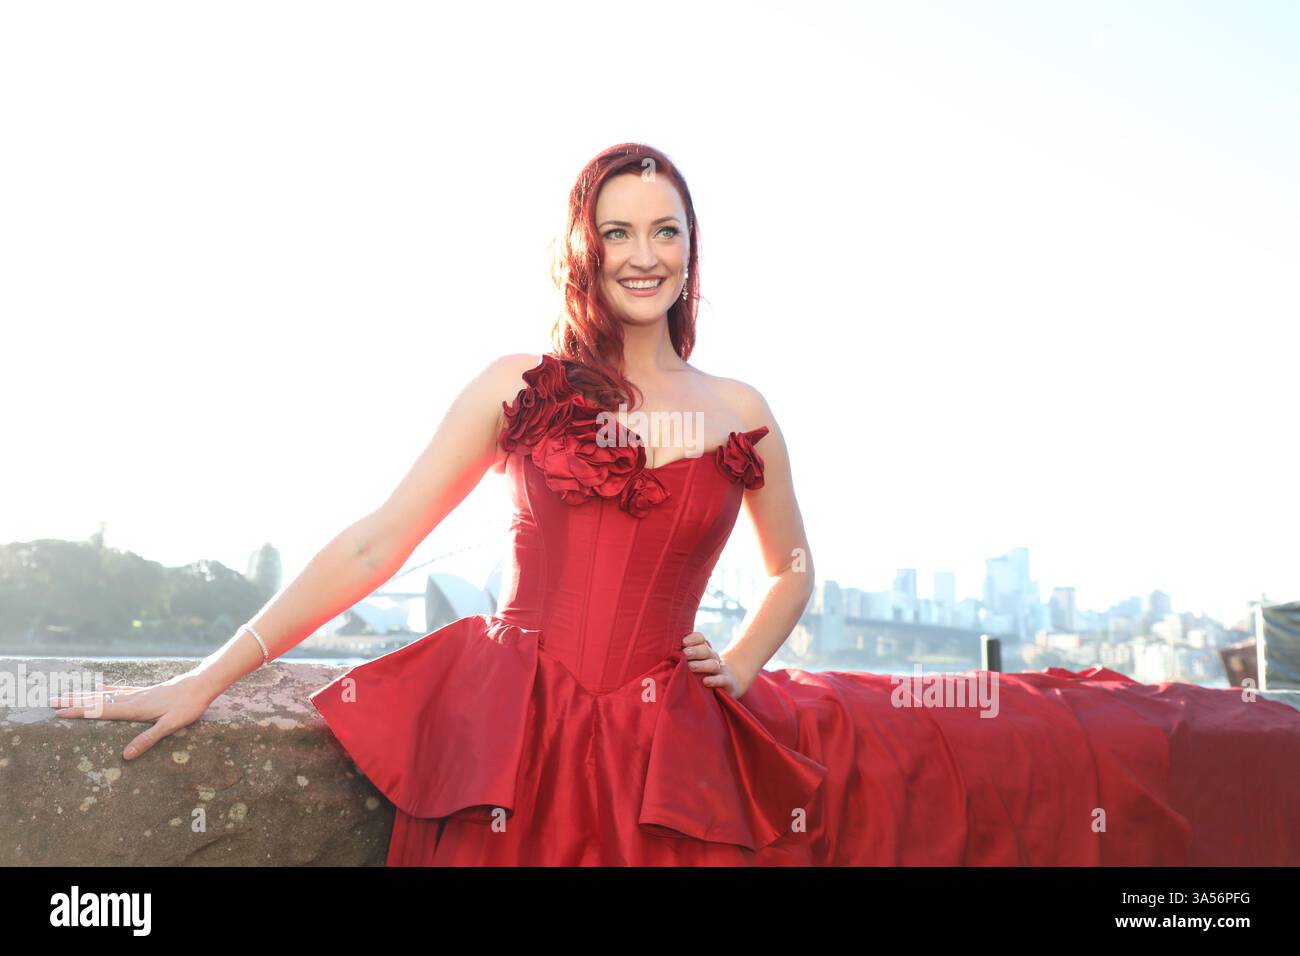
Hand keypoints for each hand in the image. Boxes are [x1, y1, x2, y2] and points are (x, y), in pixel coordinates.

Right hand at [49, 670, 219, 760]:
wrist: (202, 684)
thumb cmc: (188, 706)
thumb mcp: (170, 725)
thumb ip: (148, 739)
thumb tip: (126, 756)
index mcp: (134, 709)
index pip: (101, 711)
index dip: (80, 712)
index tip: (59, 713)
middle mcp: (132, 698)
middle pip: (97, 700)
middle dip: (74, 701)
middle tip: (51, 701)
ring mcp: (137, 693)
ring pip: (105, 694)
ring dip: (84, 694)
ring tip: (67, 693)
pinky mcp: (145, 690)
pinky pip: (119, 689)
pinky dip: (105, 689)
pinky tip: (99, 687)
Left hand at [681, 631, 753, 698]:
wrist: (732, 681)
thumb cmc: (705, 673)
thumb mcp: (696, 664)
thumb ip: (683, 659)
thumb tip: (659, 655)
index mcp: (704, 651)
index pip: (701, 639)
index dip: (693, 639)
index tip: (683, 642)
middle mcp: (713, 658)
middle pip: (705, 650)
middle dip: (695, 651)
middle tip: (684, 654)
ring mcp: (721, 669)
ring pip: (712, 664)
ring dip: (701, 665)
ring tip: (691, 667)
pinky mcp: (727, 682)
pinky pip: (721, 679)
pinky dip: (714, 680)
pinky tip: (705, 682)